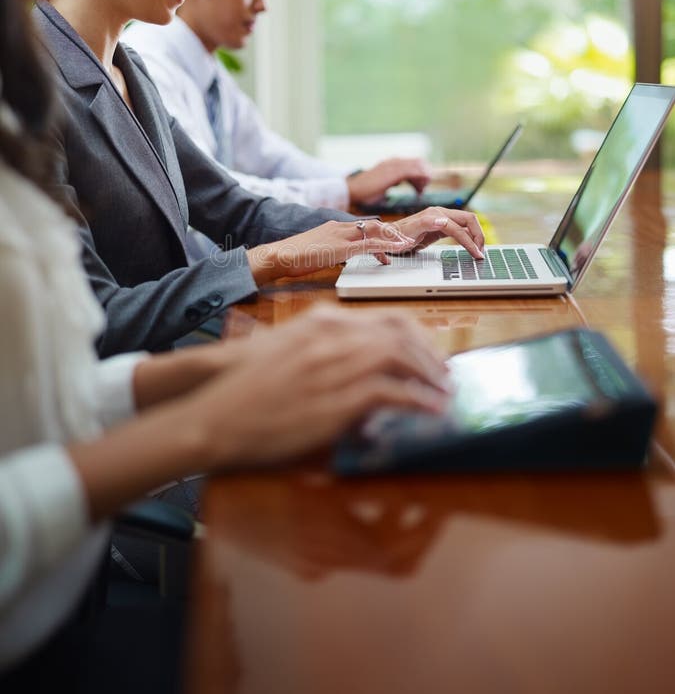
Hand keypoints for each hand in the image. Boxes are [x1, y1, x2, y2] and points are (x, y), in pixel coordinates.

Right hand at [188, 305, 449, 468]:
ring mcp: (335, 364)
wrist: (215, 415)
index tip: (429, 355)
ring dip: (430, 376)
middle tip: (444, 376)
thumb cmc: (244, 391)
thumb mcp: (282, 355)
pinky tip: (431, 411)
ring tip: (444, 394)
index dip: (415, 337)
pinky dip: (419, 401)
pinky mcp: (337, 398)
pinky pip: (393, 393)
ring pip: (401, 358)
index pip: (385, 318)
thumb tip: (351, 375)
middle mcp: (332, 335)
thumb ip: (319, 354)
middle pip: (400, 334)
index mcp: (320, 321)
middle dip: (429, 355)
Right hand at [247, 218, 417, 281]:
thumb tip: (340, 258)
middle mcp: (339, 227)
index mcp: (334, 227)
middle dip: (391, 232)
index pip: (363, 226)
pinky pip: (368, 245)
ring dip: (392, 238)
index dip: (379, 232)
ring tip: (407, 244)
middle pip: (373, 225)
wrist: (278, 255)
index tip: (391, 240)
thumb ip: (331, 252)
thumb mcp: (317, 252)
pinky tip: (396, 251)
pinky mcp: (341, 248)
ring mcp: (340, 236)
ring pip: (374, 231)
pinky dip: (386, 247)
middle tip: (405, 240)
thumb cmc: (293, 257)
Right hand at [347, 157, 431, 203]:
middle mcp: (394, 161)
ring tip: (420, 191)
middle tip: (422, 190)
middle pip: (419, 162)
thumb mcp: (382, 185)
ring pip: (419, 165)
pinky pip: (414, 171)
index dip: (420, 174)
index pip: (413, 163)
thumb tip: (398, 183)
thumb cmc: (365, 192)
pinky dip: (420, 179)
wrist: (352, 190)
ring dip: (423, 178)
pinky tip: (419, 190)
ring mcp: (395, 165)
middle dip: (425, 175)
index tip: (420, 188)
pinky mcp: (394, 172)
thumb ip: (391, 182)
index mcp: (391, 164)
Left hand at [392, 207, 484, 258]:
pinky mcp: (441, 226)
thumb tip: (443, 221)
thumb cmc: (396, 237)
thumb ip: (425, 223)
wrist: (388, 238)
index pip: (459, 227)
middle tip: (481, 252)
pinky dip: (468, 236)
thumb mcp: (409, 231)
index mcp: (435, 214)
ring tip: (478, 251)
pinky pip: (460, 229)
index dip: (470, 241)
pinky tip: (470, 246)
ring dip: (476, 235)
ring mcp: (441, 218)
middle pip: (469, 219)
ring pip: (467, 223)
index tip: (476, 254)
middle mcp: (440, 213)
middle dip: (478, 235)